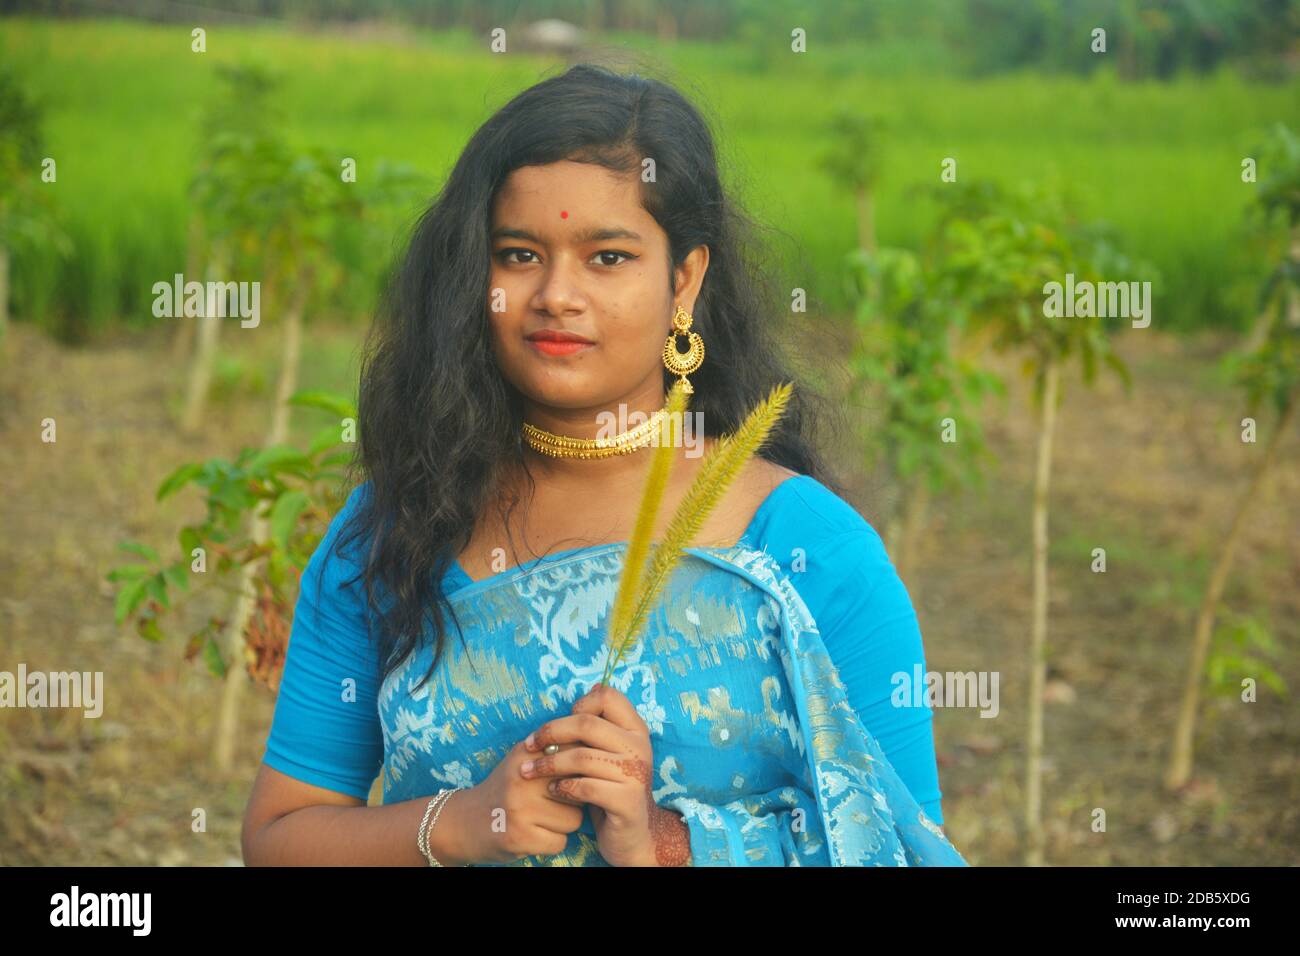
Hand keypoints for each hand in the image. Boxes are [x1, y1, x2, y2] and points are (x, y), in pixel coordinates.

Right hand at [450, 737, 584, 864]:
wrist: (465, 823)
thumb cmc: (506, 789)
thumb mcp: (523, 760)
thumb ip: (555, 750)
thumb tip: (598, 745)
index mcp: (526, 752)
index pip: (575, 753)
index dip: (584, 767)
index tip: (580, 776)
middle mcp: (523, 777)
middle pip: (580, 788)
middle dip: (575, 799)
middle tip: (556, 802)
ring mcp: (520, 808)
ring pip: (574, 819)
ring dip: (564, 824)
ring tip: (543, 819)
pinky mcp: (520, 837)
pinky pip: (561, 842)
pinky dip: (553, 842)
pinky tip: (536, 835)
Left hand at [521, 683, 691, 866]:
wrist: (632, 833)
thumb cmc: (610, 788)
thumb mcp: (606, 753)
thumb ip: (597, 728)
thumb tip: (588, 689)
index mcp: (635, 729)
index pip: (608, 696)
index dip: (580, 704)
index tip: (560, 722)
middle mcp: (640, 746)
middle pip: (587, 724)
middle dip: (551, 732)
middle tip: (528, 745)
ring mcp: (636, 774)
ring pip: (582, 757)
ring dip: (548, 764)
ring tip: (530, 771)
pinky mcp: (627, 801)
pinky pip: (586, 787)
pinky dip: (563, 787)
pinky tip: (554, 790)